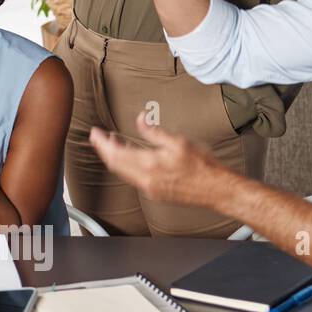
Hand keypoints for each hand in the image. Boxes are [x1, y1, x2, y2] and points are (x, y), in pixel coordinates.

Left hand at [88, 112, 233, 208]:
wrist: (217, 190)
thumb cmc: (203, 166)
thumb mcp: (178, 141)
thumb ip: (154, 131)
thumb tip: (139, 118)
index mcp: (149, 164)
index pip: (115, 153)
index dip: (101, 142)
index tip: (94, 133)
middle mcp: (145, 179)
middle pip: (114, 164)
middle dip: (103, 149)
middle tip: (98, 137)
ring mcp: (149, 188)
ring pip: (122, 172)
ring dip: (114, 157)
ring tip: (112, 142)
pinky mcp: (155, 193)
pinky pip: (132, 178)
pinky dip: (125, 166)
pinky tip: (129, 156)